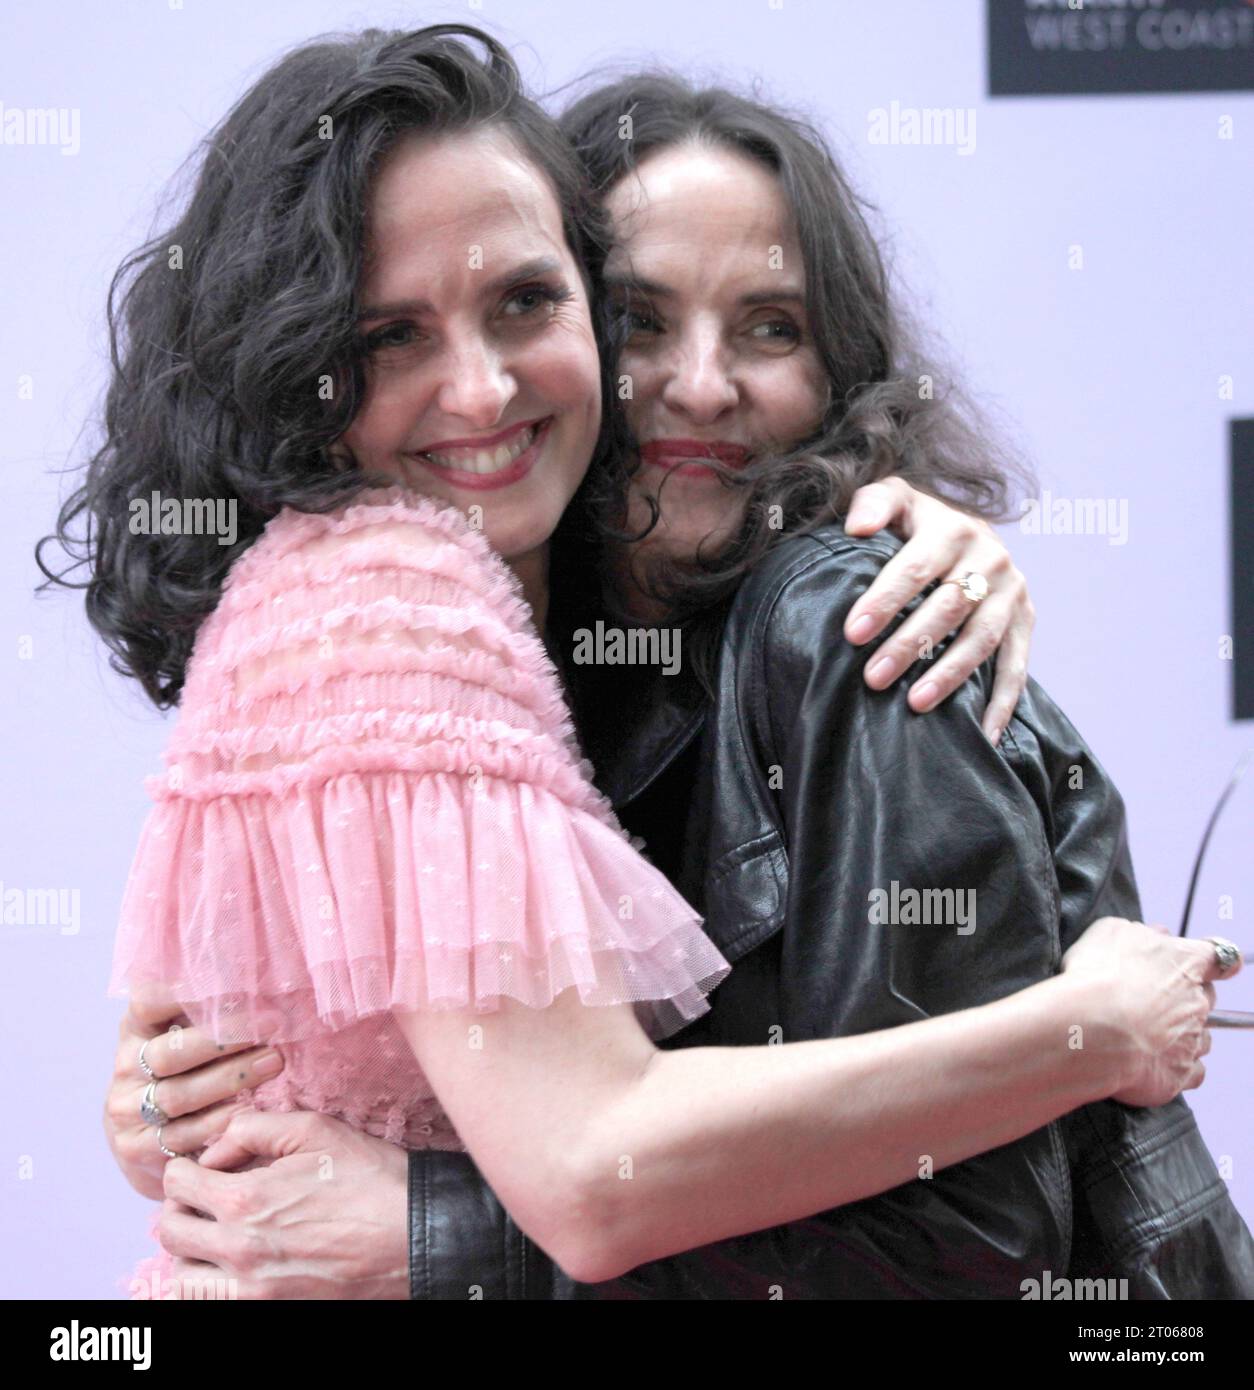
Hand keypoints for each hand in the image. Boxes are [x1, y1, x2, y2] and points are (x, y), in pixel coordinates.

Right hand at [104, 985, 283, 1200]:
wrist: (146, 1138)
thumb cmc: (183, 1070)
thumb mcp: (183, 1034)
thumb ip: (208, 1011)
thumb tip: (264, 981)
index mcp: (136, 1028)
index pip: (146, 1002)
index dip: (184, 992)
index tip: (235, 984)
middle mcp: (125, 1066)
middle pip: (170, 1052)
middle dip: (224, 1039)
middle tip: (272, 1025)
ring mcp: (126, 1109)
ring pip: (179, 1094)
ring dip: (231, 1078)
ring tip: (274, 1063)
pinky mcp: (135, 1147)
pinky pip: (180, 1135)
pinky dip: (217, 1122)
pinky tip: (247, 1109)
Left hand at [159, 1110, 409, 1299]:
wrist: (413, 1235)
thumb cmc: (369, 1178)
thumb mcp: (315, 1130)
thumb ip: (253, 1128)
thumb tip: (216, 1150)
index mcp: (245, 1201)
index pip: (176, 1184)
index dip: (186, 1166)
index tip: (204, 1164)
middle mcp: (239, 1251)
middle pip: (170, 1231)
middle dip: (181, 1205)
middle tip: (206, 1194)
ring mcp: (252, 1289)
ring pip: (182, 1275)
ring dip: (191, 1248)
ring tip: (217, 1230)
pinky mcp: (268, 1309)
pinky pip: (210, 1301)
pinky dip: (209, 1280)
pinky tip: (234, 1259)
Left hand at [843, 476, 1033, 742]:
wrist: (965, 530)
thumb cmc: (915, 524)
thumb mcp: (895, 500)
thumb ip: (873, 505)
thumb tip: (855, 527)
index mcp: (953, 529)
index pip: (915, 568)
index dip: (884, 600)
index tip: (852, 633)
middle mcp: (990, 559)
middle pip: (947, 607)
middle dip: (909, 644)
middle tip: (873, 678)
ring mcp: (1012, 593)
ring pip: (981, 639)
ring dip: (950, 674)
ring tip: (915, 704)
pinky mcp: (1026, 622)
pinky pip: (1017, 667)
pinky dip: (1002, 704)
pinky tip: (982, 736)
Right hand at [1061, 917, 1238, 1107]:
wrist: (1092, 1030)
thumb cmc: (1098, 975)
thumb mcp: (1108, 932)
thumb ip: (1138, 933)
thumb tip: (1155, 934)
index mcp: (1185, 962)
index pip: (1219, 958)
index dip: (1218, 962)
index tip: (1217, 965)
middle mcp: (1197, 1001)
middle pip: (1206, 997)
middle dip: (1186, 997)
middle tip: (1150, 999)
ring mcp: (1192, 1039)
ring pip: (1200, 1036)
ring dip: (1182, 1034)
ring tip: (1146, 1035)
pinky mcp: (1181, 1074)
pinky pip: (1193, 1071)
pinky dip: (1178, 1067)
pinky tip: (1155, 1062)